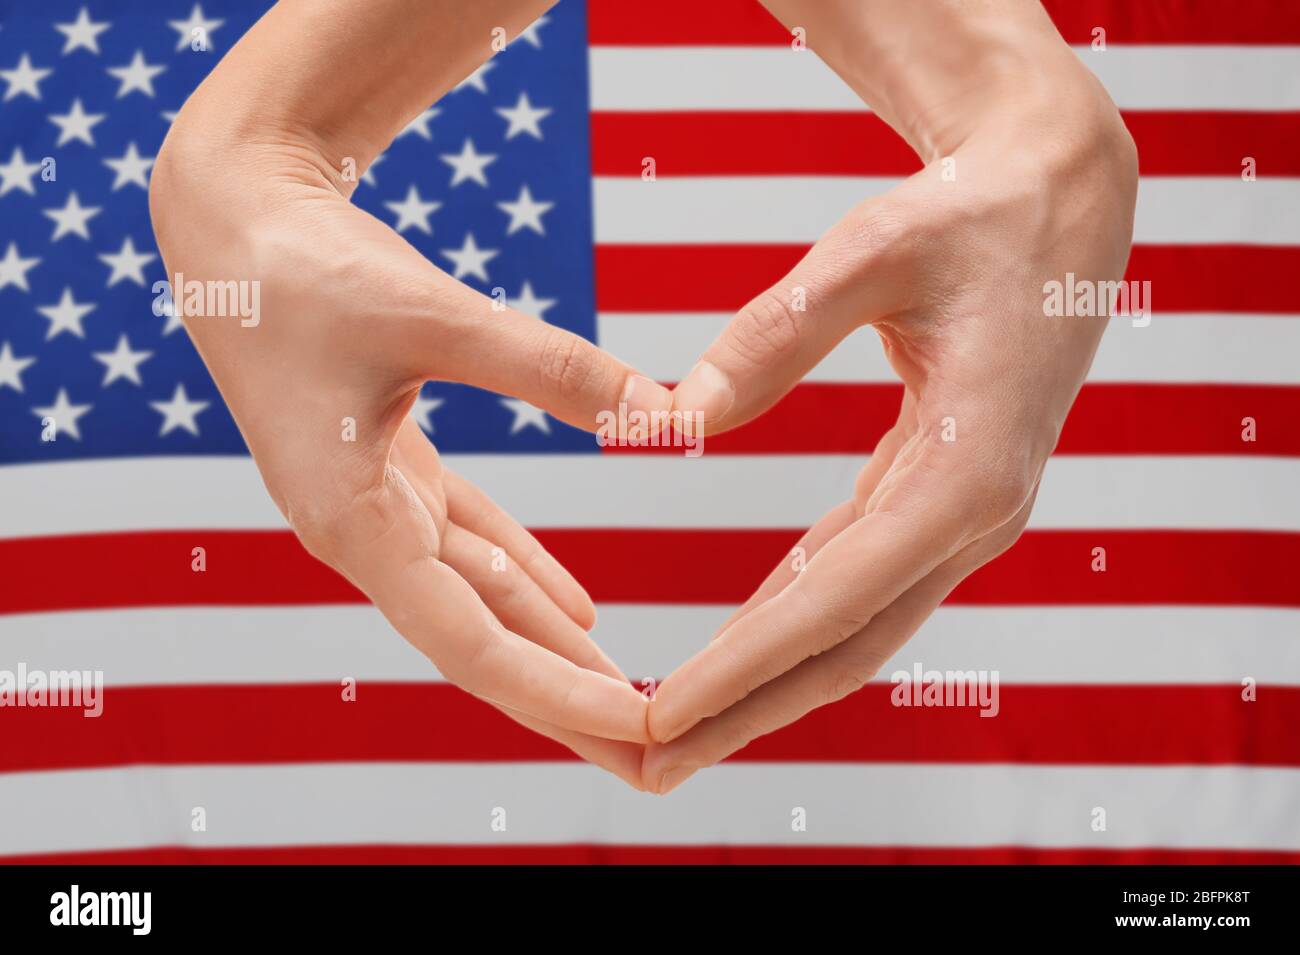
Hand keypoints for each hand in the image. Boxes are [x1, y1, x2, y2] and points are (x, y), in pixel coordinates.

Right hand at [148, 0, 673, 788]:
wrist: (234, 220)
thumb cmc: (303, 267)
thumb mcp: (429, 314)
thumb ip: (549, 367)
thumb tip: (665, 412)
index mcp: (351, 522)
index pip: (471, 638)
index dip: (557, 690)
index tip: (642, 727)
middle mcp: (363, 532)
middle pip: (483, 642)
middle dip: (568, 703)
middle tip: (655, 761)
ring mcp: (378, 504)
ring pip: (485, 598)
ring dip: (556, 649)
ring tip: (631, 699)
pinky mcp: (395, 467)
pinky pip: (474, 541)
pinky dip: (530, 576)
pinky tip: (582, 612)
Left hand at [643, 2, 1138, 792]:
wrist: (1059, 206)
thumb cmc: (968, 217)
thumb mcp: (871, 251)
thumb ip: (775, 332)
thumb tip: (675, 419)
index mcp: (966, 467)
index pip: (837, 598)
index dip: (746, 666)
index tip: (663, 715)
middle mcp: (975, 515)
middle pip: (848, 647)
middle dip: (749, 712)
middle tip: (651, 765)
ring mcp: (965, 516)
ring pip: (856, 630)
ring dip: (768, 685)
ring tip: (681, 730)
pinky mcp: (942, 501)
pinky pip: (861, 583)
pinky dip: (794, 625)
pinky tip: (739, 648)